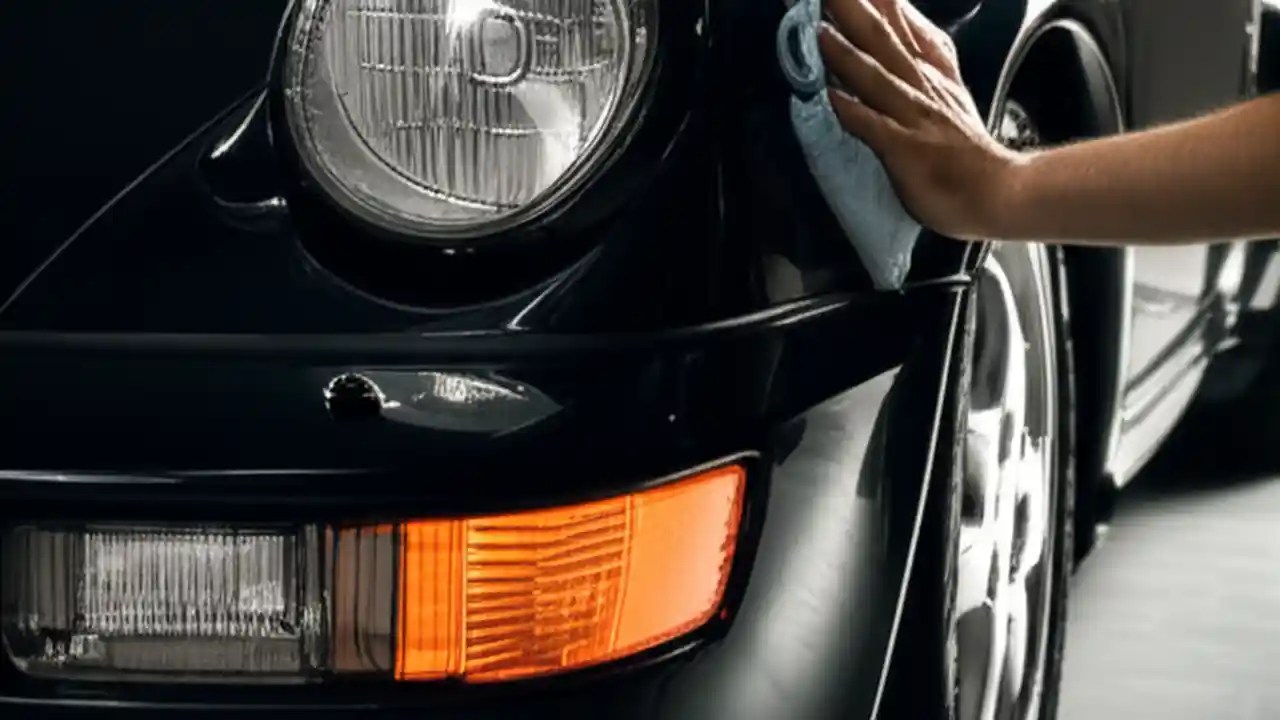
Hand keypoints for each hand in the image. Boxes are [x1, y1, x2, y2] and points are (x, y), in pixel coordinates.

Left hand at [818, 0, 1022, 239]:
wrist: (1000, 193)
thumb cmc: (965, 149)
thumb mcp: (946, 87)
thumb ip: (922, 53)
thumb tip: (897, 18)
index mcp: (931, 69)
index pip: (901, 20)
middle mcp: (921, 85)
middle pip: (884, 37)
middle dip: (854, 9)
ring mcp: (914, 116)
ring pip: (878, 76)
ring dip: (848, 54)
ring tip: (819, 30)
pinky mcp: (906, 150)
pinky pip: (876, 127)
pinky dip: (855, 111)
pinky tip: (832, 97)